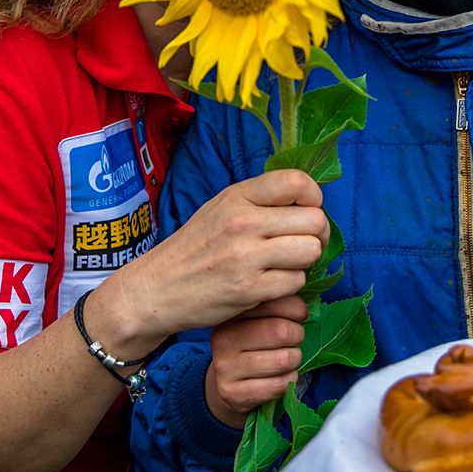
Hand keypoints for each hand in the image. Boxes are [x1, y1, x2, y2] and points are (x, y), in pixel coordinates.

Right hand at [85, 171, 327, 357]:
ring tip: (286, 265)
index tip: (306, 211)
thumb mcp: (220, 209)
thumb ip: (258, 200)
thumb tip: (306, 199)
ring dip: (305, 261)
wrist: (157, 288)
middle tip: (302, 245)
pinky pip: (296, 282)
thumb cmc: (194, 248)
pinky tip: (271, 284)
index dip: (313, 198)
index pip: (297, 182)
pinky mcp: (249, 289)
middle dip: (316, 235)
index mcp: (236, 196)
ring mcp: (246, 256)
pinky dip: (290, 285)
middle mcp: (242, 222)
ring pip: (311, 250)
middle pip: (314, 220)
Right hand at [204, 296, 306, 425]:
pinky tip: (280, 378)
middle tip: (292, 341)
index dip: (296, 309)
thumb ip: (279, 306)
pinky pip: (279, 385)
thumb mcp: (260, 320)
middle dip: (297, 337)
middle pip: (282, 332)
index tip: (297, 317)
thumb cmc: (254, 347)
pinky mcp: (233, 393)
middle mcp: (224, 337)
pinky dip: (289, 381)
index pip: (274, 301)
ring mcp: (225, 367)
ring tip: (286, 360)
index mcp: (232, 312)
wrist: (230, 386)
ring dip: (294, 361)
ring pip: (284, 360)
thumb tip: (302, 308)